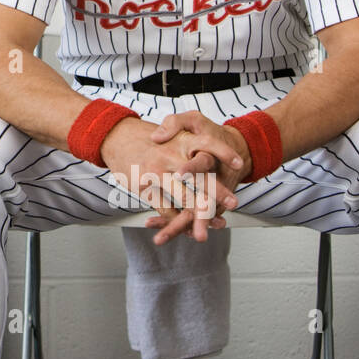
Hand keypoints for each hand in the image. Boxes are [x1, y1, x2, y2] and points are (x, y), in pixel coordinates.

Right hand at [98, 116, 242, 243]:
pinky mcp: (145, 188)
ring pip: (184, 197)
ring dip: (202, 213)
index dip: (224, 152)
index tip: (239, 163)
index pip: (207, 143)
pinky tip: (191, 229)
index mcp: (181, 140)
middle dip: (217, 191)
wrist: (119, 138)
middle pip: (198, 175)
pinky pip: (166, 209)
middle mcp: (170, 155)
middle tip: (234, 201)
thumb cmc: (153, 140)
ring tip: (216, 223)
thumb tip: (221, 160)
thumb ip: (198, 142)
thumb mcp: (175, 129)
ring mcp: (156, 172)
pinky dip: (180, 221)